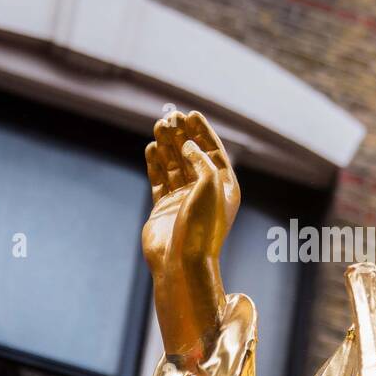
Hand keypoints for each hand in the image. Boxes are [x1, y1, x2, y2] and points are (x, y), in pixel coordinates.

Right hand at [142, 111, 239, 364]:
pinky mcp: (164, 208)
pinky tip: (151, 148)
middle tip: (169, 117)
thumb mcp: (211, 185)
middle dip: (181, 136)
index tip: (191, 114)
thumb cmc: (202, 226)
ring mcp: (183, 200)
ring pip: (174, 166)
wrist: (180, 262)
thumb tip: (187, 145)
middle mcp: (205, 192)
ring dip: (167, 146)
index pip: (214, 152)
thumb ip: (201, 161)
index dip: (203, 132)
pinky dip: (155, 164)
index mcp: (225, 188)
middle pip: (192, 156)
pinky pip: (159, 180)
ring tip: (158, 127)